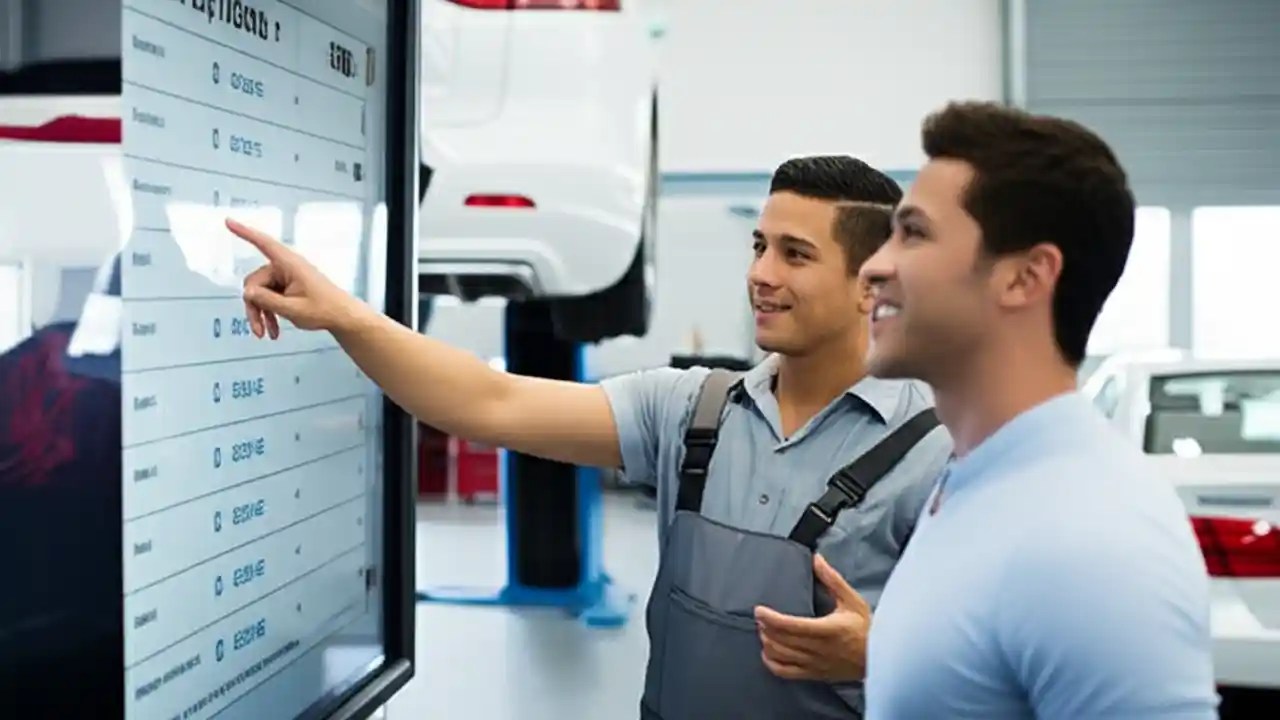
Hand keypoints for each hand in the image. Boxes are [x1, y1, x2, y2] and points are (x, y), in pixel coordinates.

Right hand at [226, 218, 364, 336]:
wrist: (343, 317)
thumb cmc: (324, 310)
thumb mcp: (292, 309)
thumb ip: (267, 300)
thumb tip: (247, 292)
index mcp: (289, 264)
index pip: (264, 243)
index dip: (244, 232)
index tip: (228, 221)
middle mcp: (285, 267)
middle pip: (255, 283)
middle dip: (254, 307)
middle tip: (258, 331)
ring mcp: (286, 277)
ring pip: (261, 293)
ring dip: (262, 313)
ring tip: (266, 334)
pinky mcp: (287, 287)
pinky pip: (270, 297)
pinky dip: (270, 313)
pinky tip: (273, 331)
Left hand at [753, 553, 871, 682]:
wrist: (880, 658)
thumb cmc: (867, 628)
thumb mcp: (852, 600)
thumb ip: (832, 579)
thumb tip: (816, 559)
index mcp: (827, 630)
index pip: (791, 626)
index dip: (771, 618)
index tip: (759, 610)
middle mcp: (818, 650)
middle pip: (782, 640)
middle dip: (766, 628)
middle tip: (760, 617)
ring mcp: (815, 665)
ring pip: (782, 656)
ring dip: (768, 643)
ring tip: (764, 631)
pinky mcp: (815, 675)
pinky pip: (787, 673)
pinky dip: (772, 664)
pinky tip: (767, 653)